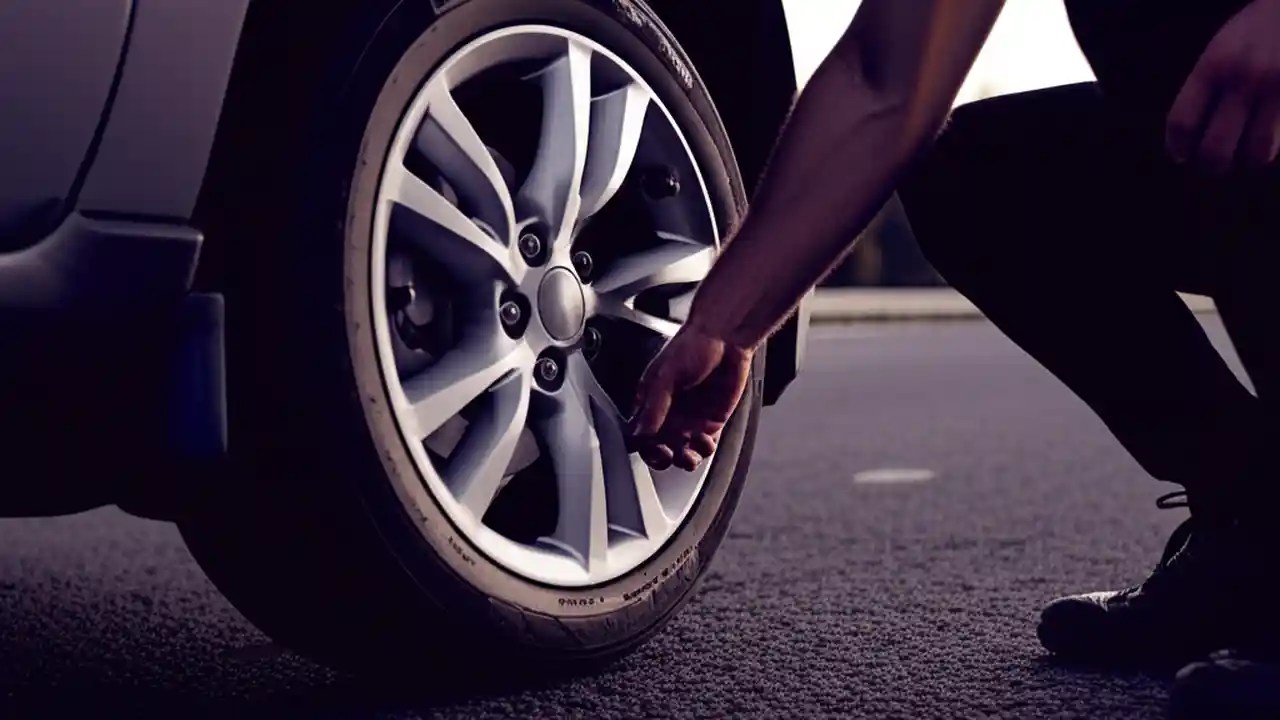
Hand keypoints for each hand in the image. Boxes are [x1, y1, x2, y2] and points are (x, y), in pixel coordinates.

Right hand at [628, 324, 753, 471]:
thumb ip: (654, 407)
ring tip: (686, 454)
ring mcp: (690, 420)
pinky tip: (704, 439)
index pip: (638, 432)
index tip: (646, 448)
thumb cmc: (692, 347)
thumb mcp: (666, 376)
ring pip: (681, 453)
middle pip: (657, 449)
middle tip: (665, 455)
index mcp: (650, 401)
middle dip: (660, 458)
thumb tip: (640, 433)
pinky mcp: (711, 423)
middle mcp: (668, 414)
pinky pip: (704, 447)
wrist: (726, 339)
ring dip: (683, 460)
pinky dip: (703, 449)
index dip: (640, 445)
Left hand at [1167, 0, 1279, 173]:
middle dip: (1211, 165)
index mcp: (1215, 64)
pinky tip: (1269, 138)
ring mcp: (1279, 91)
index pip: (1183, 121)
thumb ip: (1208, 84)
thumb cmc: (1260, 25)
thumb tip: (1191, 132)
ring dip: (1248, 160)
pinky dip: (1275, 146)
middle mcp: (1245, 80)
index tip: (1180, 156)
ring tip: (1245, 155)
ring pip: (1257, 152)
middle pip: (1216, 148)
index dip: (1177, 147)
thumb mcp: (1224, 44)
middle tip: (1213, 165)